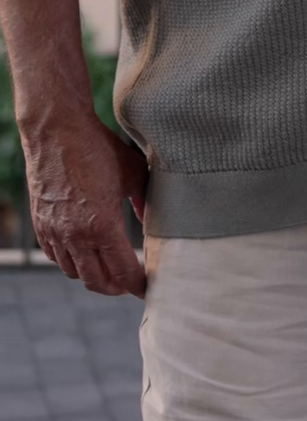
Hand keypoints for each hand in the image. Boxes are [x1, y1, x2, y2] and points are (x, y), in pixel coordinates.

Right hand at [25, 115, 147, 296]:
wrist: (57, 131)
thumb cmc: (98, 148)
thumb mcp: (133, 173)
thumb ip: (145, 202)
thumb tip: (152, 222)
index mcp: (103, 226)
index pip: (123, 272)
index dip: (138, 285)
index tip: (148, 289)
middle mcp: (76, 235)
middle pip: (97, 282)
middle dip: (116, 289)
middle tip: (129, 285)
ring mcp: (55, 232)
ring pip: (74, 273)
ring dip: (93, 277)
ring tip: (108, 271)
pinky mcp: (41, 225)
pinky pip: (55, 258)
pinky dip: (71, 263)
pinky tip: (83, 255)